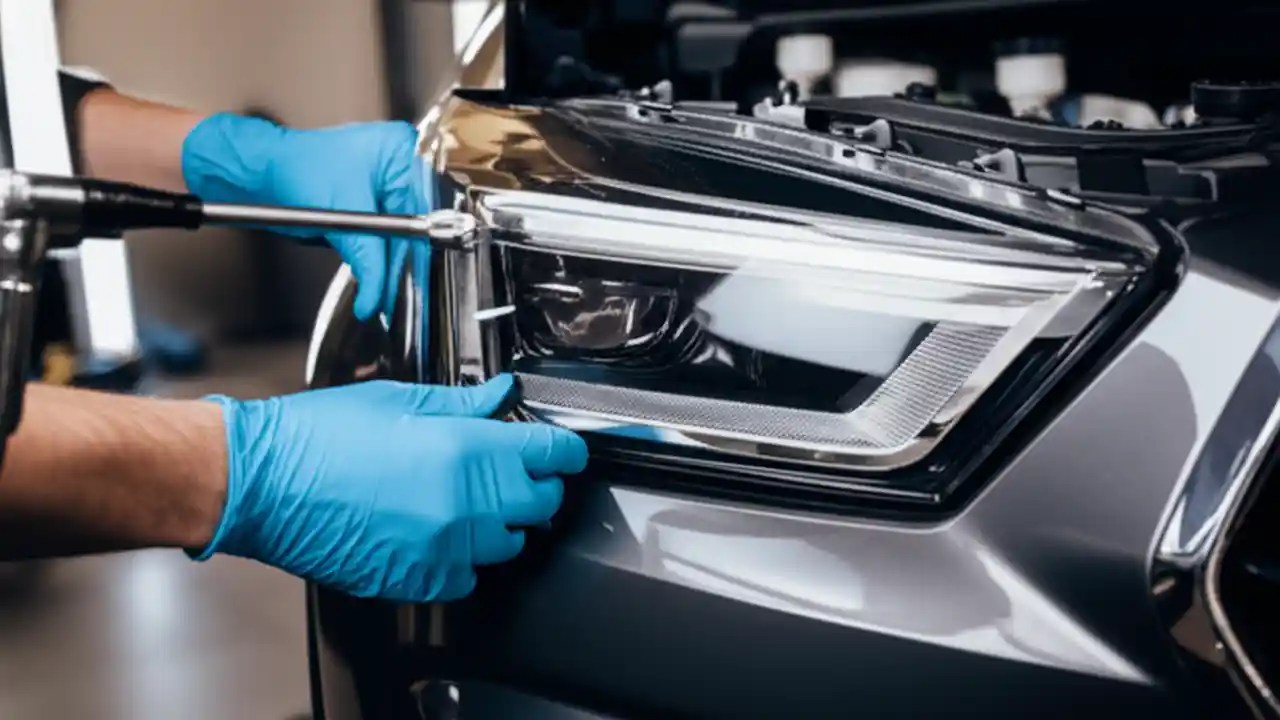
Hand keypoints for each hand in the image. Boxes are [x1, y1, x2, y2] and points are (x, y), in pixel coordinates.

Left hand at [181, 113, 427, 319]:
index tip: (413, 280)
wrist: (258, 173)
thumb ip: (366, 259)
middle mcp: (397, 162)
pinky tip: (378, 276)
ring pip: (399, 232)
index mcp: (400, 150)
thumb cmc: (291, 170)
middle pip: (413, 223)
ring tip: (381, 292)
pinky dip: (379, 255)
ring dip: (388, 264)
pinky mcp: (370, 199)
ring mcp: (384, 180)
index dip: (416, 248)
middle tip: (390, 293)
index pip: (421, 209)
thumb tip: (378, 291)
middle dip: (398, 262)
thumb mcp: (340, 217)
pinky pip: (385, 232)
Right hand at [193, 375, 587, 602]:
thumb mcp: (398, 400)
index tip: (562, 449)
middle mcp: (464, 504)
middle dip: (536, 484)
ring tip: (466, 499)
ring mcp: (443, 547)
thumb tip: (502, 395)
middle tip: (512, 469)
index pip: (552, 454)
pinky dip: (463, 558)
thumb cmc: (317, 436)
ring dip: (501, 522)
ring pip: (508, 544)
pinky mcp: (417, 579)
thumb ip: (463, 403)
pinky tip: (438, 532)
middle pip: (542, 504)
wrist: (260, 484)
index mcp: (465, 449)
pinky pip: (467, 576)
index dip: (564, 449)